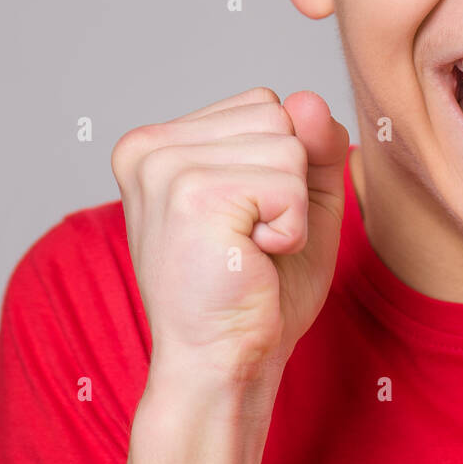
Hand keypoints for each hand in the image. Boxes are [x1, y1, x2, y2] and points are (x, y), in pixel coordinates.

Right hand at [111, 87, 348, 385]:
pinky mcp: (194, 196)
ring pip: (288, 146)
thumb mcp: (299, 200)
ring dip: (291, 209)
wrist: (223, 364)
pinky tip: (250, 260)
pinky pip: (290, 186)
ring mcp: (167, 168)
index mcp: (160, 144)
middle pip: (279, 117)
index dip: (282, 166)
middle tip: (247, 240)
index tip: (244, 218)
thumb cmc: (254, 290)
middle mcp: (151, 147)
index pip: (265, 105)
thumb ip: (312, 144)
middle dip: (289, 183)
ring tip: (248, 251)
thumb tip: (310, 100)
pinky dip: (291, 229)